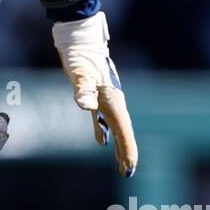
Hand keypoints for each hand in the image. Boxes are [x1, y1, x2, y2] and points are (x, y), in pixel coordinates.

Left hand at [52, 11, 137, 176]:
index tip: (129, 168)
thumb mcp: (79, 73)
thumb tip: (86, 106)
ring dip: (118, 144)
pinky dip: (103, 130)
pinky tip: (101, 141)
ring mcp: (106, 97)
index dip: (127, 150)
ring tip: (120, 163)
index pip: (123, 131)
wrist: (80, 38)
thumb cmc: (80, 55)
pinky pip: (104, 118)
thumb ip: (83, 89)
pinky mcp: (96, 94)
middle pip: (123, 131)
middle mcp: (113, 100)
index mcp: (113, 100)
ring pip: (115, 126)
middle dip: (126, 152)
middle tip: (127, 172)